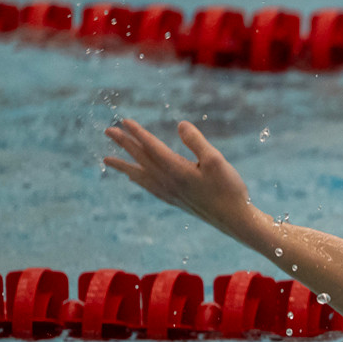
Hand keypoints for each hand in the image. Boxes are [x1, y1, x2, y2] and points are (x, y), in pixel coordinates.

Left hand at [103, 119, 256, 236]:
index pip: (152, 148)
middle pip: (141, 159)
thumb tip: (180, 124)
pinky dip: (137, 180)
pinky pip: (148, 187)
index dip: (138, 133)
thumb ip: (197, 142)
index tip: (124, 121)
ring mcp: (170, 193)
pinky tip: (134, 178)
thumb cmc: (229, 189)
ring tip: (107, 160)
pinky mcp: (175, 201)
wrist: (234, 219)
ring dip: (124, 165)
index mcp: (176, 170)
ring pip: (140, 175)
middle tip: (108, 131)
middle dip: (124, 144)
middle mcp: (168, 182)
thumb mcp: (217, 161)